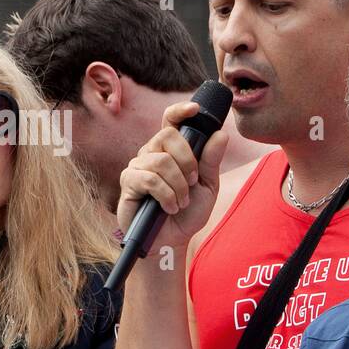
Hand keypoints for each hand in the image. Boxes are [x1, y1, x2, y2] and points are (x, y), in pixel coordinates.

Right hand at [117, 101, 227, 251]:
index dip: (180, 110)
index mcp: (171, 149)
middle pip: (168, 136)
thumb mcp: (207, 186)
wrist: (172, 239)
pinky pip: (150, 179)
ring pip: (162, 161)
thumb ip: (211, 161)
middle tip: (192, 183)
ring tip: (181, 202)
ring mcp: (137, 166)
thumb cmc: (188, 212)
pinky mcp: (128, 182)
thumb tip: (220, 134)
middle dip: (187, 161)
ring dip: (178, 185)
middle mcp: (152, 152)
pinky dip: (166, 195)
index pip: (170, 119)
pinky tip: (169, 207)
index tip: (195, 109)